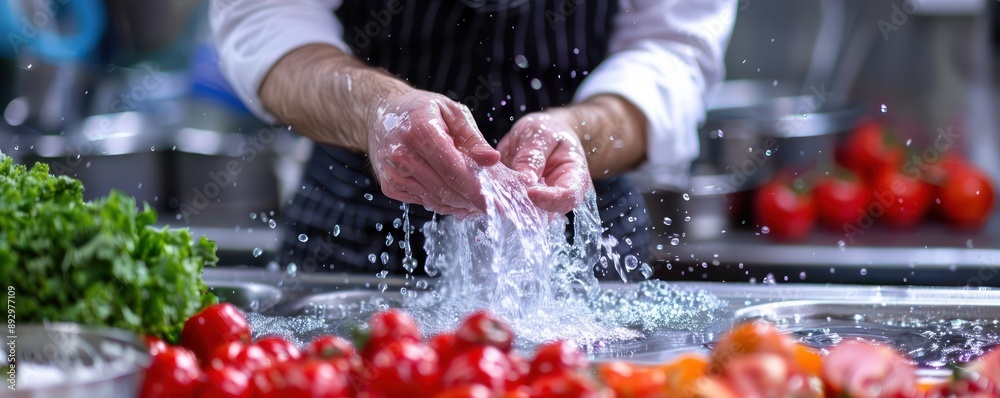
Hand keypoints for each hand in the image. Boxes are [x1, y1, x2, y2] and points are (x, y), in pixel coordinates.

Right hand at [368, 90, 500, 215]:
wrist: (382, 114)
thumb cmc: (421, 110)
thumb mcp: (451, 112)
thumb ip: (473, 138)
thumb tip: (492, 159)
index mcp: (420, 131)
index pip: (454, 171)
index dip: (477, 189)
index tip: (496, 202)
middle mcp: (402, 155)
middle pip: (446, 189)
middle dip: (471, 199)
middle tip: (490, 202)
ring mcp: (393, 173)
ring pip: (436, 200)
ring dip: (459, 203)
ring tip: (474, 197)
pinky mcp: (389, 186)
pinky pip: (424, 201)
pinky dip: (442, 202)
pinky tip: (452, 192)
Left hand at [497, 113, 590, 213]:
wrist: (542, 135)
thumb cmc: (548, 131)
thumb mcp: (541, 134)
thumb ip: (533, 157)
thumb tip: (525, 181)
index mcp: (575, 178)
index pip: (568, 196)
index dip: (550, 198)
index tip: (530, 192)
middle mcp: (560, 197)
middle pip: (548, 213)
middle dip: (526, 209)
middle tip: (504, 201)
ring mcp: (542, 204)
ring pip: (528, 216)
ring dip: (510, 209)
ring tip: (494, 198)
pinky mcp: (525, 204)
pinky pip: (513, 210)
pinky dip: (502, 205)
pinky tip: (489, 197)